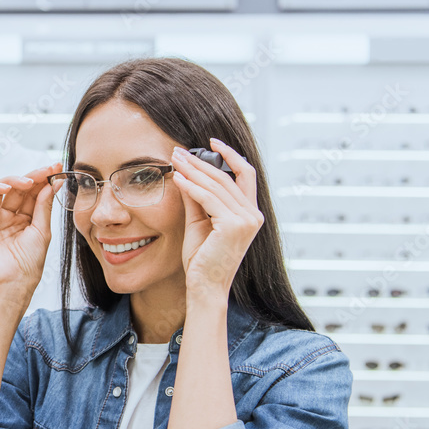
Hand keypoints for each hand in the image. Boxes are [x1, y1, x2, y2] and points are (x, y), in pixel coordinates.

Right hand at [0, 162, 60, 294]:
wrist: (13, 281)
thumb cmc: (29, 263)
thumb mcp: (42, 230)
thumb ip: (44, 205)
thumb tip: (52, 183)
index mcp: (23, 220)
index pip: (32, 193)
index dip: (43, 180)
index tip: (57, 169)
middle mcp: (6, 216)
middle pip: (18, 188)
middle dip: (33, 176)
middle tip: (47, 170)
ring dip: (14, 180)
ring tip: (28, 181)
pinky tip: (6, 188)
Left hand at [171, 139, 262, 301]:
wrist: (204, 287)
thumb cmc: (202, 260)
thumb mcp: (199, 222)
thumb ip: (197, 199)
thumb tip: (187, 173)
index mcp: (250, 214)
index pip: (245, 175)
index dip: (230, 155)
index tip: (212, 142)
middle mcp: (254, 215)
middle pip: (227, 177)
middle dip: (201, 161)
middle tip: (179, 151)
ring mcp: (247, 220)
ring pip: (217, 185)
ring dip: (193, 170)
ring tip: (174, 160)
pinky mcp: (234, 225)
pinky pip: (208, 198)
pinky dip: (191, 186)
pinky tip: (177, 178)